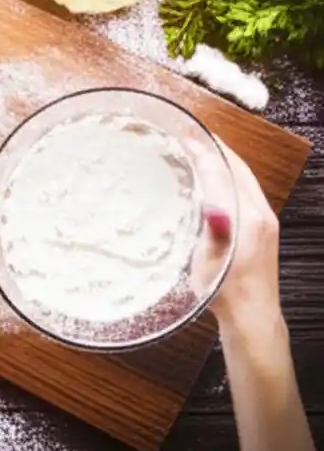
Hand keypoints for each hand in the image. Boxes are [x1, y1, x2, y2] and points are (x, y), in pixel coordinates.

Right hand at [191, 138, 281, 334]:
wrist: (253, 316)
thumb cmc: (226, 293)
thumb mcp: (210, 263)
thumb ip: (213, 232)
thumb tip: (211, 204)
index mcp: (247, 219)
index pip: (223, 174)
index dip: (203, 153)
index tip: (185, 136)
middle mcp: (260, 213)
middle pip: (239, 169)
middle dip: (216, 148)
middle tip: (191, 134)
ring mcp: (265, 219)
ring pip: (244, 177)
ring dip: (223, 160)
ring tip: (200, 149)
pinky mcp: (264, 227)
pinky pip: (246, 189)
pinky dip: (230, 175)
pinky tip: (215, 177)